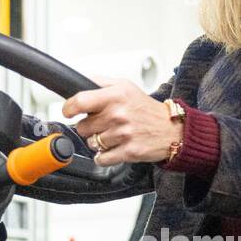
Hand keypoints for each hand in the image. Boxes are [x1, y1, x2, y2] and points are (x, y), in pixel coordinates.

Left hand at [62, 78, 180, 165]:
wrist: (172, 129)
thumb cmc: (147, 109)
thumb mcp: (126, 86)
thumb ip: (101, 83)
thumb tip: (80, 82)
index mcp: (116, 95)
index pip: (80, 101)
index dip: (68, 108)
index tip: (68, 112)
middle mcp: (119, 114)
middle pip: (83, 126)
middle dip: (90, 127)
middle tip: (104, 124)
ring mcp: (123, 134)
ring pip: (92, 143)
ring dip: (99, 141)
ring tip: (113, 135)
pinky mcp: (128, 152)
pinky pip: (101, 158)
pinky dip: (104, 156)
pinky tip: (115, 147)